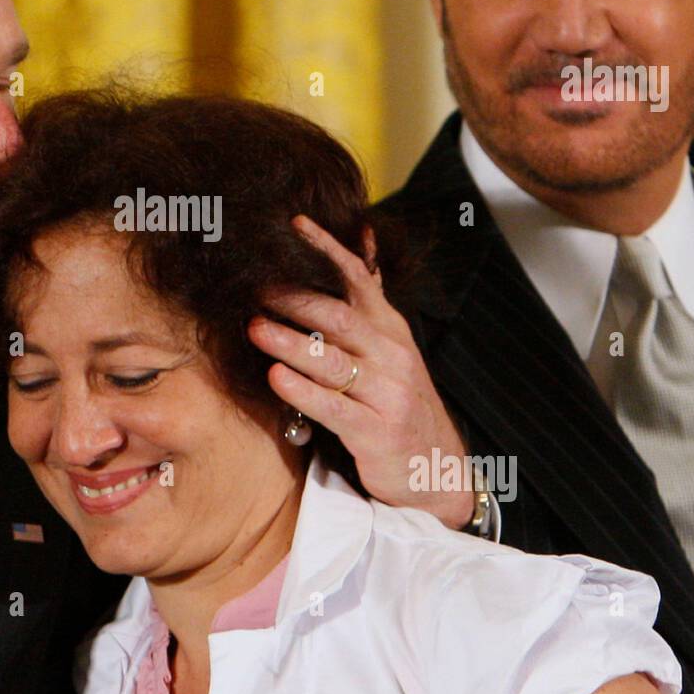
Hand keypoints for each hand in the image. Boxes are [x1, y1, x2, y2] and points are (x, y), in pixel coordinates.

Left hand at [247, 214, 474, 528]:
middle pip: (340, 317)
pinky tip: (276, 380)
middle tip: (255, 288)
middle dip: (295, 299)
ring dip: (290, 343)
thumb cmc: (398, 402)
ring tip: (255, 328)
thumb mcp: (390, 348)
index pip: (359, 279)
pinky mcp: (376, 432)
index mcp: (390, 330)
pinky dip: (304, 392)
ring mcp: (387, 394)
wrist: (438, 468)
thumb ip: (369, 301)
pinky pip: (334, 408)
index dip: (328, 250)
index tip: (295, 225)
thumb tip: (361, 242)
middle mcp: (391, 355)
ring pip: (332, 361)